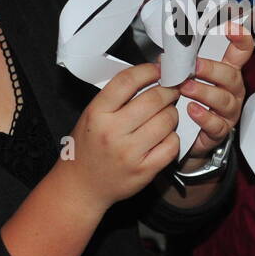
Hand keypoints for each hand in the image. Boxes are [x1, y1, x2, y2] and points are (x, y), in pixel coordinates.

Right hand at [60, 62, 180, 209]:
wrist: (81, 186)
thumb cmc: (88, 148)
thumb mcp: (92, 116)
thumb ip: (116, 97)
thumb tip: (148, 76)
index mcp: (97, 113)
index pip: (127, 81)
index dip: (148, 71)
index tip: (158, 69)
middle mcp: (112, 132)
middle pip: (153, 99)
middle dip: (168, 91)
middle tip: (171, 90)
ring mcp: (129, 152)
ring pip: (167, 120)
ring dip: (172, 113)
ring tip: (167, 113)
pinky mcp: (144, 170)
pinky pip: (171, 145)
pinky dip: (173, 136)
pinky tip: (165, 135)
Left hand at [179, 22, 254, 167]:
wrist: (190, 138)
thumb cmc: (191, 103)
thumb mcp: (189, 80)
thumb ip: (180, 66)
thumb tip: (163, 56)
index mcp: (226, 73)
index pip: (241, 51)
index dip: (240, 37)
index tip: (231, 26)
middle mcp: (232, 91)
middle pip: (231, 75)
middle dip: (211, 69)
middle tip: (193, 67)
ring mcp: (228, 111)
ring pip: (224, 99)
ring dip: (204, 91)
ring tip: (186, 89)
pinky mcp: (220, 131)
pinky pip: (216, 124)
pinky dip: (204, 117)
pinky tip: (192, 110)